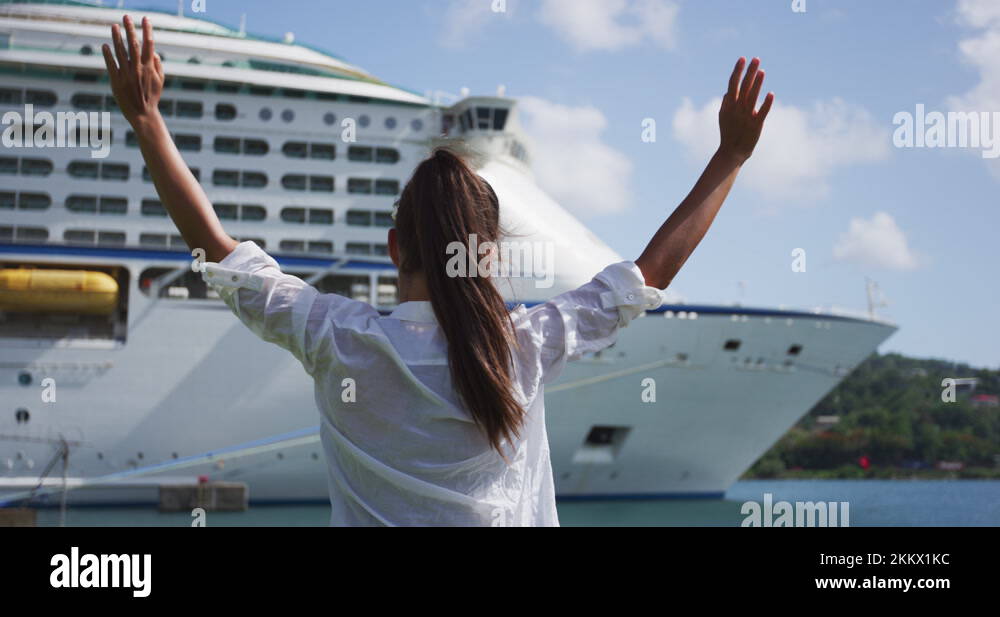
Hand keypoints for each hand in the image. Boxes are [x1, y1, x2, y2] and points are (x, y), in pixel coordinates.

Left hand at [102, 15, 164, 130]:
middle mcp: (138, 69)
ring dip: (117, 38)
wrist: (142, 114)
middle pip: (134, 45)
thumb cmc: (151, 96)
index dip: (147, 30)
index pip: (149, 44)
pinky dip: (108, 55)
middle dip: (131, 29)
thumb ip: (158, 65)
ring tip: (114, 26)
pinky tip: (105, 45)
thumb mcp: (160, 81)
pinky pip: (111, 65)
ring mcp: (126, 74)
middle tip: (126, 16)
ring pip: (121, 52)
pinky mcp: (116, 81)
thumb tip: (153, 51)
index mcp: (150, 68)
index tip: (145, 19)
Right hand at [718, 57, 773, 162]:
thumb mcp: (723, 117)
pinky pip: (762, 113)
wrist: (732, 152)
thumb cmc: (728, 133)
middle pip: (743, 87)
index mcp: (728, 105)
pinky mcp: (756, 125)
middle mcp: (737, 109)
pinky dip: (766, 104)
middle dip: (749, 72)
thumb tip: (728, 91)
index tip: (743, 58)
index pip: (733, 84)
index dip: (738, 71)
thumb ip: (725, 103)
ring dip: (757, 84)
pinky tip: (771, 94)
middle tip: (756, 59)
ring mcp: (746, 117)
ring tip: (762, 71)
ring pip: (752, 97)